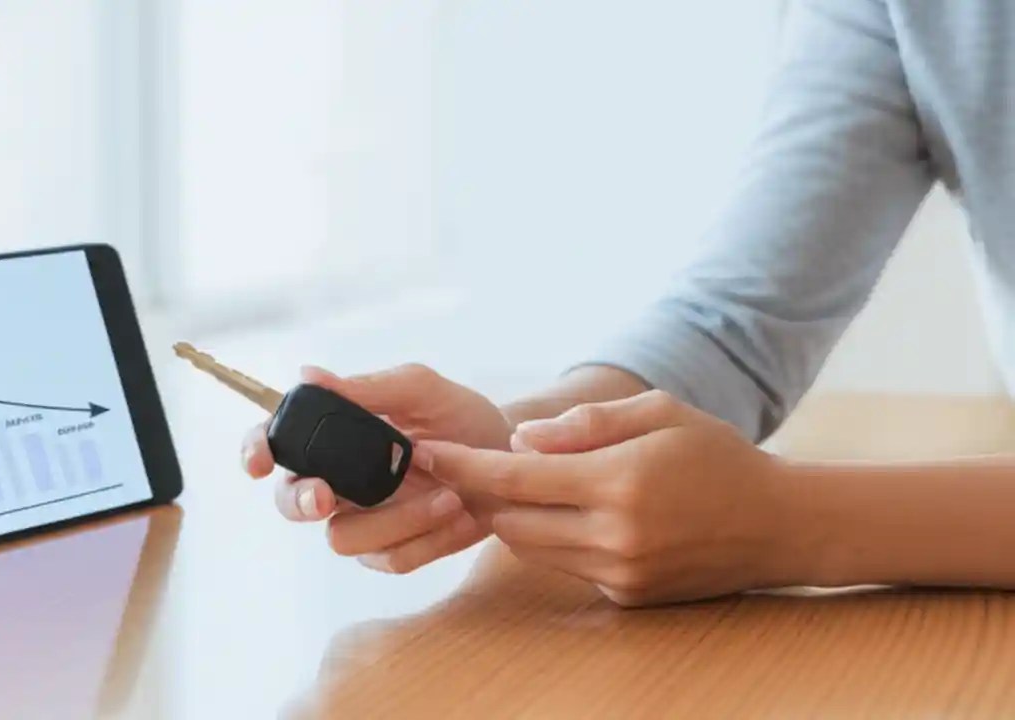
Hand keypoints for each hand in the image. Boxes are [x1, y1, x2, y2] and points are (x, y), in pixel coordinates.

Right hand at [242, 363, 512, 572]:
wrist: (513, 458)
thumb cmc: (462, 417)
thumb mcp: (421, 390)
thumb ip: (368, 387)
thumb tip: (307, 375)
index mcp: (335, 439)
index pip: (278, 446)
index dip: (256, 452)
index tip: (261, 460)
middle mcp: (341, 483)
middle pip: (293, 503)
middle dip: (302, 501)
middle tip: (327, 494)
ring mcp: (367, 522)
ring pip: (344, 539)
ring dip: (394, 520)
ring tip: (446, 494)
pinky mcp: (396, 552)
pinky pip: (393, 559)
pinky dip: (429, 537)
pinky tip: (458, 514)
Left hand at [413, 390, 790, 605]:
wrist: (778, 524)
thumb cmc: (717, 455)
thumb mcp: (660, 412)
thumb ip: (586, 424)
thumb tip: (522, 442)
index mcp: (619, 482)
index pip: (515, 479)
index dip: (464, 466)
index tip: (429, 454)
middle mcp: (614, 535)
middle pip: (510, 521)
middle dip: (486, 495)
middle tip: (480, 465)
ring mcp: (619, 572)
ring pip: (531, 548)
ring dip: (517, 518)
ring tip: (532, 486)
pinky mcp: (626, 596)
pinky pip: (566, 566)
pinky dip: (556, 539)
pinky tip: (579, 514)